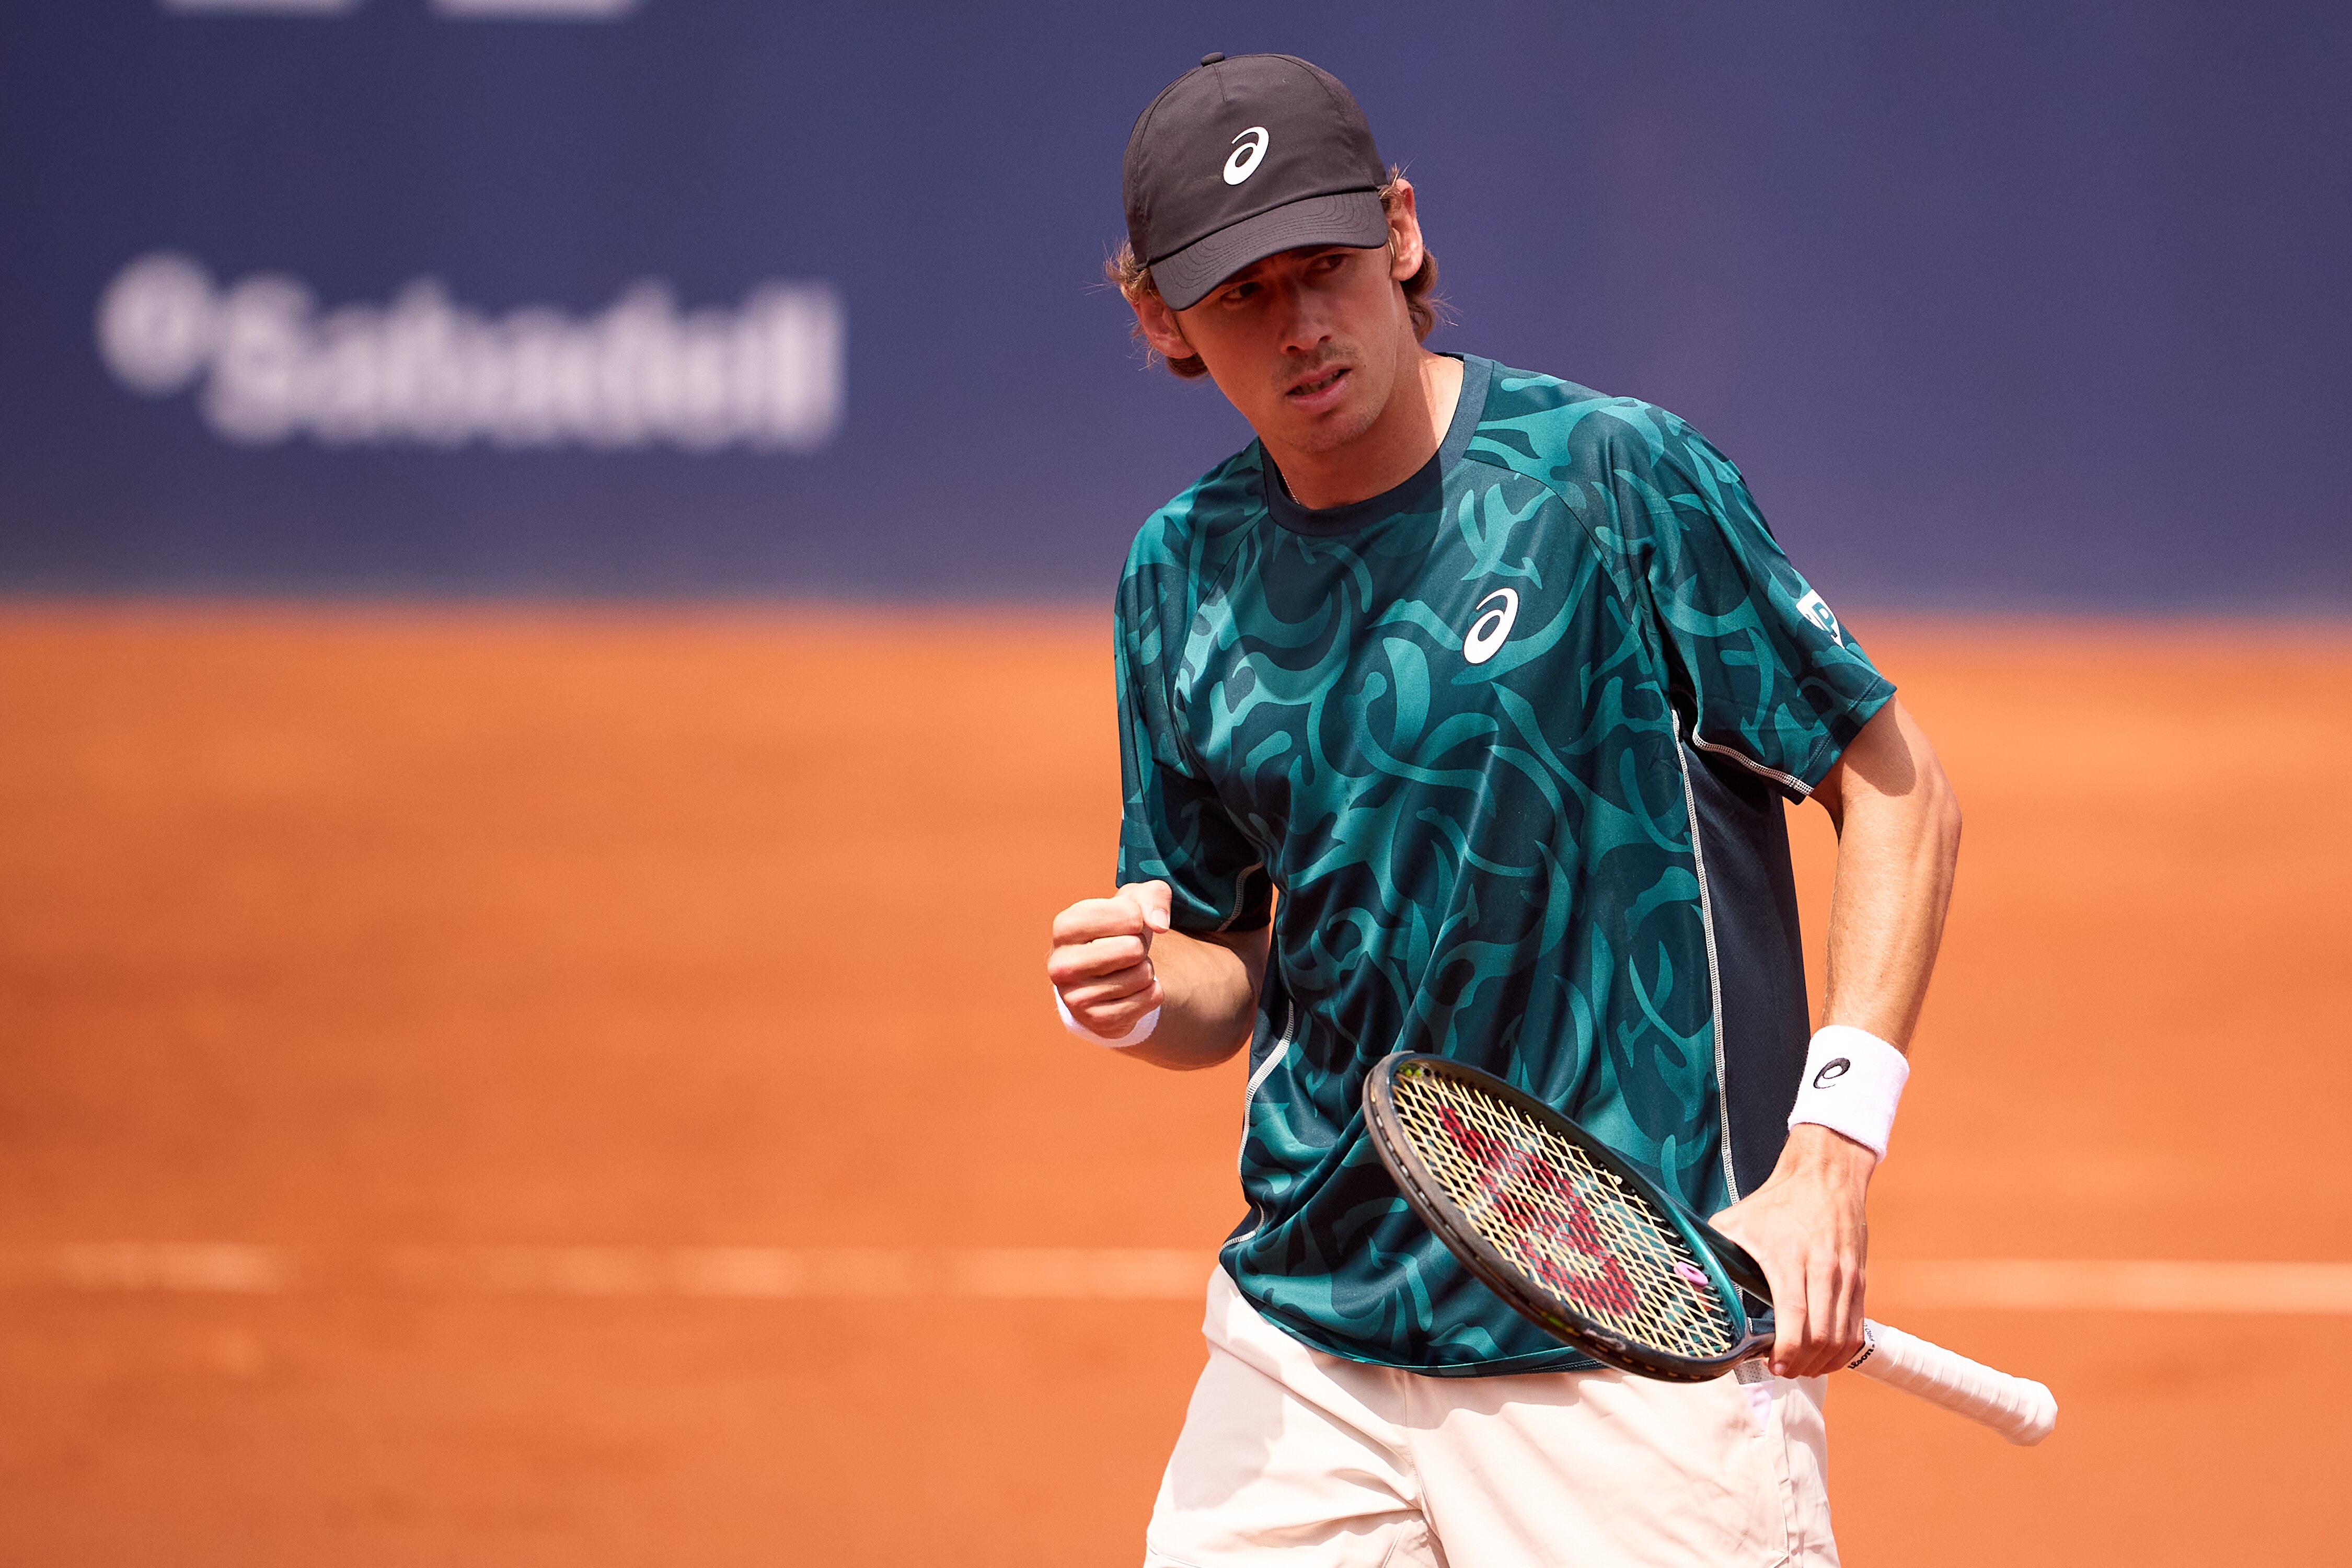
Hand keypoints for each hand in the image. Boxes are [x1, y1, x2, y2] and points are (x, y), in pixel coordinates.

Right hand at [1046, 881, 1172, 1038]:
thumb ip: (1153, 896)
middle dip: (1140, 946)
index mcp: (1064, 927)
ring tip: (1125, 969)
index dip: (1138, 918)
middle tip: (1125, 950)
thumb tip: (1160, 925)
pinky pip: (1150, 999)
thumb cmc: (1117, 930)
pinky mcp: (1097, 1021)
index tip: (1125, 924)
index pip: (1128, 915)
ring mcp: (1075, 997)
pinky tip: (1130, 990)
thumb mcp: (1133, 902)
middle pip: (1134, 949)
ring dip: (1145, 969)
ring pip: (1143, 975)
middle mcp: (1061, 964)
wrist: (1104, 974)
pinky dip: (1151, 991)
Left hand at [1708, 1124, 1876, 1377]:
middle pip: (1821, 1336)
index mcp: (1790, 1259)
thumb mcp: (1735, 1223)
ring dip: (1823, 1362)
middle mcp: (1824, 1271)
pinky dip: (1843, 1350)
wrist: (1825, 1176)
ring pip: (1843, 1337)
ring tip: (1802, 1368)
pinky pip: (1857, 1327)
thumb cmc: (1775, 1203)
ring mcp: (1847, 1277)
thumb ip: (1713, 1254)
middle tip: (1783, 1371)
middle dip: (1802, 1363)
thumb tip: (1687, 1283)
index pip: (1795, 1318)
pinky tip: (1825, 1356)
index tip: (1773, 1364)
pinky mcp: (1861, 1280)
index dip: (1787, 1351)